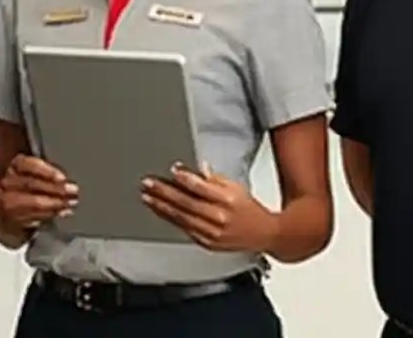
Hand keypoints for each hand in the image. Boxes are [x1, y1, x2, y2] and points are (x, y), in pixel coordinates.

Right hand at [0, 154, 76, 231]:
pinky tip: (62, 212)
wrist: (8, 208)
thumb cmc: (27, 186)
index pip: (28, 164)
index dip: (46, 171)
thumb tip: (65, 180)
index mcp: (15, 166)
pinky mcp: (12, 220)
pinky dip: (51, 214)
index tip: (62, 177)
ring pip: (34, 202)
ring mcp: (7, 203)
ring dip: (56, 203)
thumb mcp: (35, 172)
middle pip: (32, 184)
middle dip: (55, 188)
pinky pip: (34, 217)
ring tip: (71, 203)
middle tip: (73, 191)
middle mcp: (7, 183)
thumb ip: (47, 172)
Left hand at [141, 164, 278, 252]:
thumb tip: (199, 169)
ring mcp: (212, 233)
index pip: (201, 187)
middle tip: (148, 184)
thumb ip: (215, 179)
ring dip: (161, 207)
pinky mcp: (207, 243)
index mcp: (228, 200)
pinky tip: (161, 212)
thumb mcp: (237, 187)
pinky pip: (184, 229)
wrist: (265, 235)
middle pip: (186, 203)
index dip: (184, 178)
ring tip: (147, 197)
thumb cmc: (250, 210)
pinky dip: (170, 219)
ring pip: (181, 218)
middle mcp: (219, 217)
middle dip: (164, 192)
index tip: (172, 170)